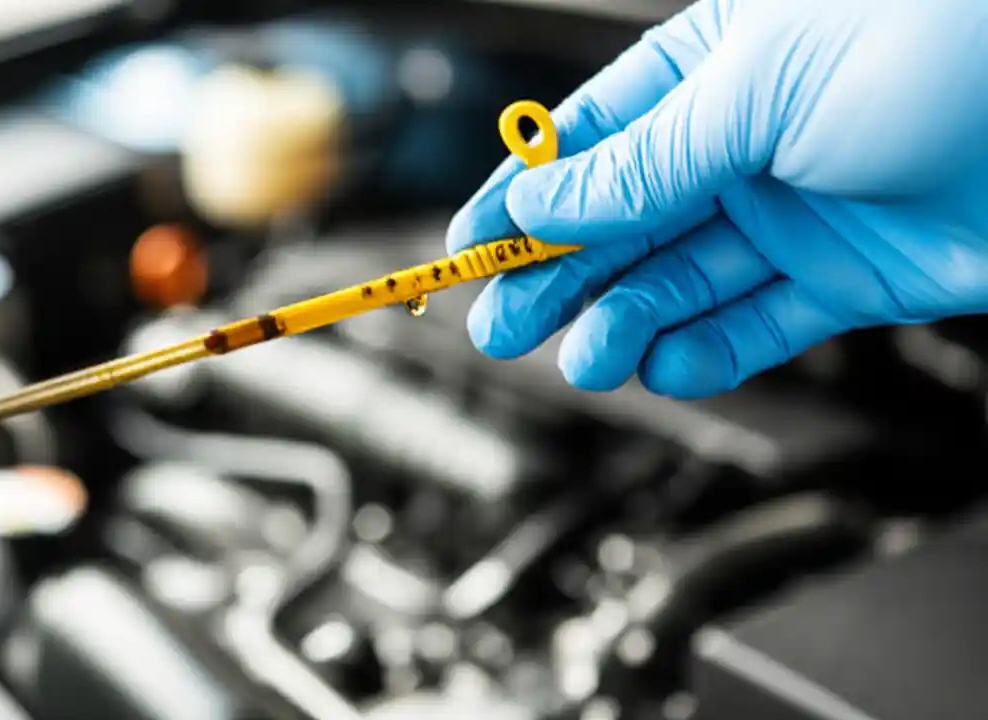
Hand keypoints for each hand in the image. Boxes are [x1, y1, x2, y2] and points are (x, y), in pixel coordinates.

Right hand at [447, 0, 987, 397]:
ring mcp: (794, 209)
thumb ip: (642, 163)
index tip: (469, 248)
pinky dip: (705, 350)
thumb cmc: (945, 40)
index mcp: (712, 65)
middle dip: (558, 276)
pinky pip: (754, 321)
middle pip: (622, 221)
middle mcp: (745, 139)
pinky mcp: (846, 274)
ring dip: (623, 323)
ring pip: (680, 281)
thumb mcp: (756, 93)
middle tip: (501, 326)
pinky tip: (663, 363)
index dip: (522, 198)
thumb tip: (542, 201)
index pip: (588, 141)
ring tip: (586, 358)